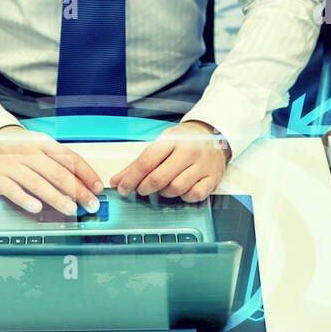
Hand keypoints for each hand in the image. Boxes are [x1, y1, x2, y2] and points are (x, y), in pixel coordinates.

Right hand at [0, 125, 103, 214]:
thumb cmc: (21, 147)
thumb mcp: (41, 146)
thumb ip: (61, 161)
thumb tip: (85, 182)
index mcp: (43, 143)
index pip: (70, 158)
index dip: (86, 173)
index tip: (98, 188)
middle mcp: (29, 153)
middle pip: (57, 172)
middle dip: (77, 190)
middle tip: (91, 204)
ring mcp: (13, 166)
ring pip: (38, 183)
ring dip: (57, 197)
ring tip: (71, 209)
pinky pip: (13, 190)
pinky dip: (25, 199)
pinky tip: (36, 207)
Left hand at [109, 120, 229, 202]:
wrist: (214, 135)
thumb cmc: (183, 141)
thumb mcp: (161, 144)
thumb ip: (138, 163)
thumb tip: (116, 181)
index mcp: (171, 140)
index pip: (146, 162)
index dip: (131, 178)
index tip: (122, 188)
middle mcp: (188, 151)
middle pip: (159, 178)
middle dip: (144, 188)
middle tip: (141, 189)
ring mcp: (202, 165)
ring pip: (175, 189)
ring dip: (164, 192)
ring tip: (164, 186)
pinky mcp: (213, 178)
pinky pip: (194, 195)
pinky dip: (185, 196)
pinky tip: (182, 189)